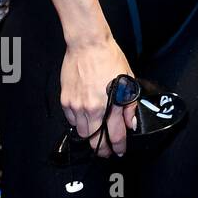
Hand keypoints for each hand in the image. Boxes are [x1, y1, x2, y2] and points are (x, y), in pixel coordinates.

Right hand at [60, 36, 136, 157]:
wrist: (87, 45)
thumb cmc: (109, 59)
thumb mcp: (129, 80)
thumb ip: (130, 105)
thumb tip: (131, 123)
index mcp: (111, 104)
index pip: (115, 135)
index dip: (119, 147)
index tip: (120, 151)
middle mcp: (92, 108)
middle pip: (96, 140)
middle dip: (103, 149)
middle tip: (107, 151)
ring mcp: (77, 106)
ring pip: (83, 133)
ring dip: (91, 137)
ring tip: (97, 136)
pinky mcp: (66, 101)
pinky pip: (72, 121)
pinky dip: (80, 124)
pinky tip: (86, 120)